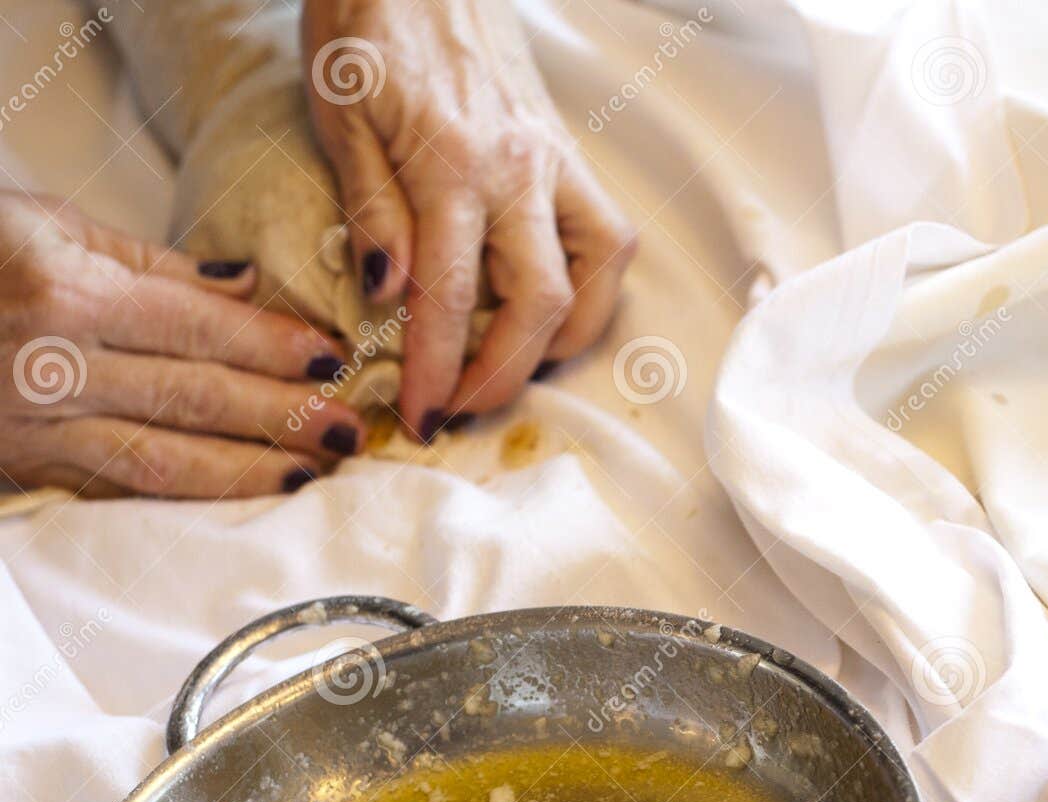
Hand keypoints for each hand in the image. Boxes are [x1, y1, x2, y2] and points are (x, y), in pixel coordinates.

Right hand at [0, 194, 366, 498]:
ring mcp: (33, 424)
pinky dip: (187, 495)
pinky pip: (121, 486)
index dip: (273, 346)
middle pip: (194, 397)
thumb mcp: (39, 222)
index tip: (334, 359)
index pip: (196, 325)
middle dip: (282, 417)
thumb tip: (244, 283)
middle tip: (351, 430)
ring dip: (249, 471)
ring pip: (164, 458)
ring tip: (313, 472)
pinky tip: (239, 496)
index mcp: (61, 289)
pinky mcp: (24, 467)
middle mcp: (49, 364)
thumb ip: (148, 261)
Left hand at [301, 0, 636, 437]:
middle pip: (541, 306)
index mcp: (454, 161)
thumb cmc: (365, 27)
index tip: (420, 416)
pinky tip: (548, 313)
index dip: (437, 371)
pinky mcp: (572, 157)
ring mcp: (556, 163)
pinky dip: (588, 294)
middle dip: (502, 377)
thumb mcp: (340, 114)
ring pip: (596, 282)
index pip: (453, 298)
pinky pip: (605, 243)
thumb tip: (392, 297)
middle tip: (459, 410)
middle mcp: (521, 169)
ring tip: (511, 370)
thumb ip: (372, 210)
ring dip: (561, 345)